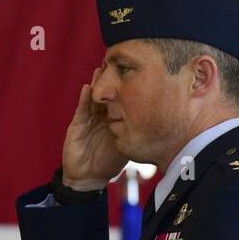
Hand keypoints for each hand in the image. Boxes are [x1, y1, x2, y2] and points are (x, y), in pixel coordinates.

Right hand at [61, 69, 127, 187]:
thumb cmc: (109, 162)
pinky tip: (88, 87)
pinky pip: (81, 110)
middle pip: (106, 93)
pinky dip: (84, 99)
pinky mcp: (77, 126)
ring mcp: (88, 119)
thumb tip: (161, 125)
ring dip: (97, 84)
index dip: (126, 87)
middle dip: (110, 79)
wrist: (90, 177)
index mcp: (113, 119)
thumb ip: (138, 134)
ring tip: (101, 68)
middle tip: (116, 62)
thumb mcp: (128, 145)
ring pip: (93, 98)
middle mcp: (101, 116)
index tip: (135, 71)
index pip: (120, 99)